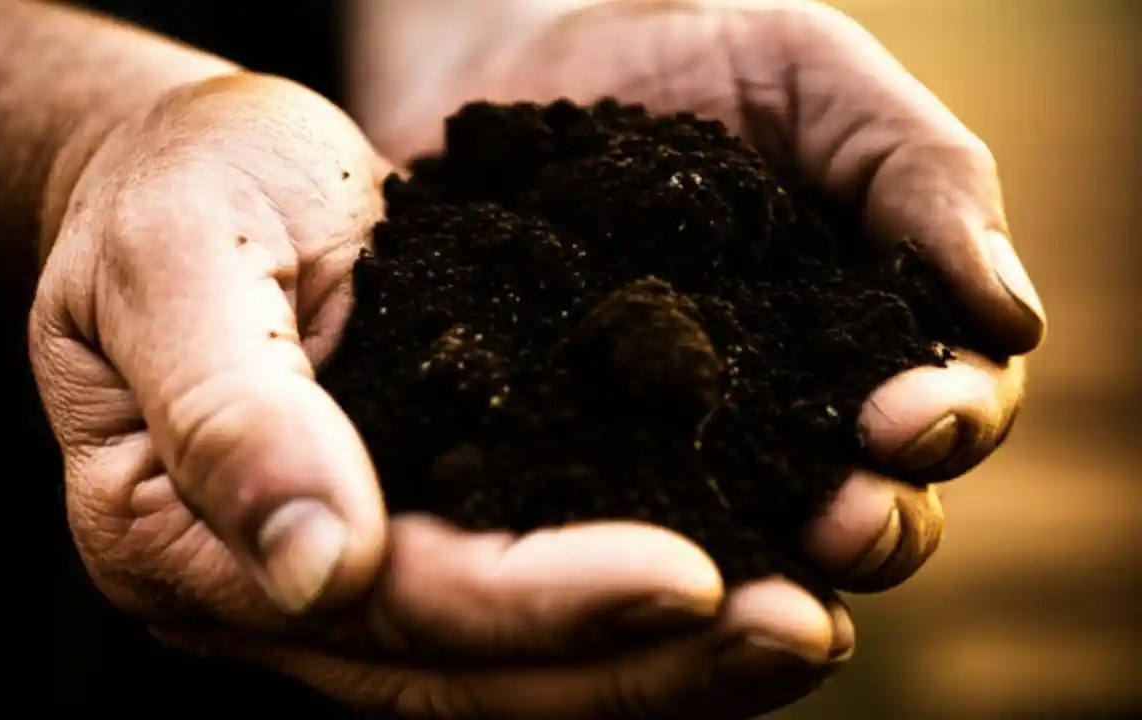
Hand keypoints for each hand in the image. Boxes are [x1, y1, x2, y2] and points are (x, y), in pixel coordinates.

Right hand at [30, 73, 845, 719]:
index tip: (682, 578)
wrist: (186, 172)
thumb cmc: (172, 190)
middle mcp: (267, 589)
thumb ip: (228, 410)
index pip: (381, 602)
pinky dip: (630, 607)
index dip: (531, 602)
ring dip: (656, 661)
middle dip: (631, 663)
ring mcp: (344, 570)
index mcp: (178, 538)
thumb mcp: (177, 259)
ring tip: (802, 625)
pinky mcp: (412, 526)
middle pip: (462, 669)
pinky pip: (522, 595)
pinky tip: (742, 580)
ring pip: (506, 662)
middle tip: (793, 629)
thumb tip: (319, 569)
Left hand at [352, 0, 1045, 708]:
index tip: (907, 416)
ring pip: (754, 537)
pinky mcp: (570, 450)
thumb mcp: (812, 77)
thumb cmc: (681, 56)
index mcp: (863, 326)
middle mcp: (785, 402)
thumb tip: (1012, 316)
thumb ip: (919, 172)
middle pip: (868, 500)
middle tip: (842, 522)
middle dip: (876, 523)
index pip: (946, 399)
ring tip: (752, 568)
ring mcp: (676, 437)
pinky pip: (612, 519)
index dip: (948, 420)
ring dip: (772, 568)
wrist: (514, 62)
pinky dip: (625, 550)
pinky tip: (616, 564)